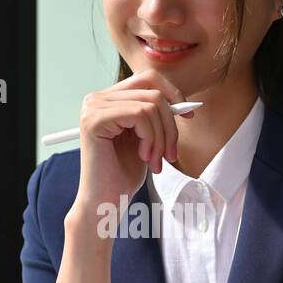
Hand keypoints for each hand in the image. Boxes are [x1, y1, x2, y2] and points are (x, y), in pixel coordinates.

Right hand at [70, 67, 194, 220]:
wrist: (104, 202)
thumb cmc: (123, 174)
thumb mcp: (145, 137)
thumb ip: (156, 115)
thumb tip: (182, 102)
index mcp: (108, 99)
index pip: (148, 79)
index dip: (173, 93)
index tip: (188, 115)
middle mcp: (96, 98)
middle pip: (153, 91)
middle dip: (170, 124)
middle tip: (170, 153)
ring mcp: (93, 107)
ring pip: (150, 105)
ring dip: (161, 138)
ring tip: (155, 161)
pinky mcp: (94, 120)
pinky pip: (140, 115)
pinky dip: (150, 139)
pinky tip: (143, 157)